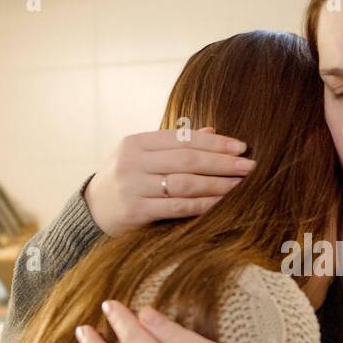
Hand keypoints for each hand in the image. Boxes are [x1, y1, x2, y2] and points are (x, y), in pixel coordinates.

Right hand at [85, 126, 256, 235]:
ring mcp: (132, 187)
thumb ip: (174, 145)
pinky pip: (178, 207)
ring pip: (185, 183)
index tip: (242, 147)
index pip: (182, 138)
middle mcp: (132, 162)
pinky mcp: (135, 211)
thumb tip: (212, 131)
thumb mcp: (143, 157)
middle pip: (187, 159)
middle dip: (223, 163)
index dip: (215, 143)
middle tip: (250, 166)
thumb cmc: (126, 180)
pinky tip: (223, 204)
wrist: (92, 211)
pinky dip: (204, 205)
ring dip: (218, 185)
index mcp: (136, 142)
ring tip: (242, 185)